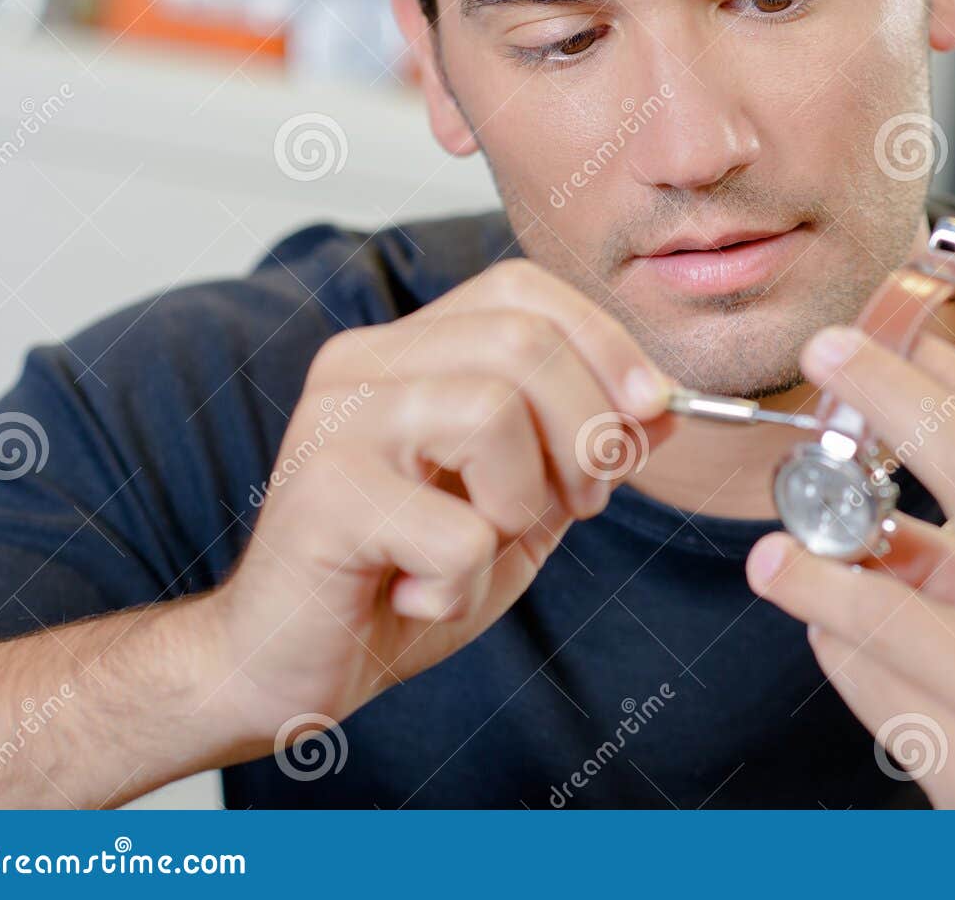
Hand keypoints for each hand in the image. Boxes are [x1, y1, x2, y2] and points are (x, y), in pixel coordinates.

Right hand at [200, 258, 674, 753]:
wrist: (289, 665)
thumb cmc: (404, 576)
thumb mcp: (523, 506)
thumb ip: (583, 450)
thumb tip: (665, 403)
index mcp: (409, 350)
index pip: (520, 290)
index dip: (603, 341)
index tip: (652, 408)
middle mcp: (362, 364)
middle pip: (520, 341)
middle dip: (585, 430)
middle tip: (580, 503)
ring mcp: (333, 423)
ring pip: (491, 412)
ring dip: (523, 503)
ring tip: (482, 546)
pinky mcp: (322, 498)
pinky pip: (455, 528)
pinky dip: (463, 580)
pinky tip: (420, 593)